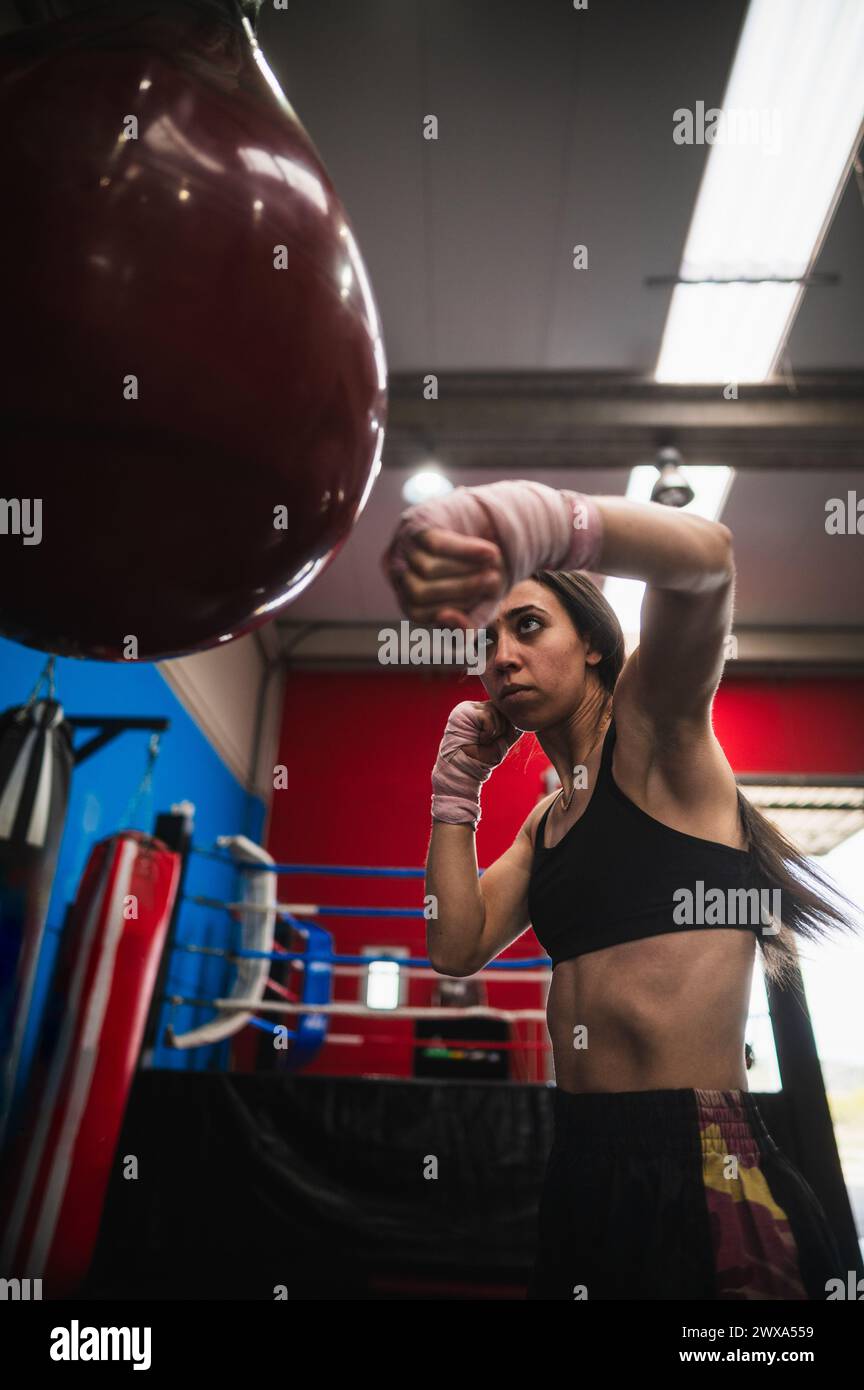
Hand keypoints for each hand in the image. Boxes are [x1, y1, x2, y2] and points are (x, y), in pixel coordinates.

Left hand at [382, 525, 505, 630]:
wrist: (491, 527)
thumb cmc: (481, 574)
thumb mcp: (480, 605)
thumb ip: (467, 627)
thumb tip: (445, 619)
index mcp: (404, 592)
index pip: (416, 612)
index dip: (453, 611)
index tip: (486, 601)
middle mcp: (396, 567)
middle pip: (417, 592)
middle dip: (462, 590)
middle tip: (493, 580)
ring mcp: (404, 543)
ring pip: (427, 569)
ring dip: (466, 570)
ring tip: (493, 563)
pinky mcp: (419, 521)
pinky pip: (436, 544)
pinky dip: (466, 552)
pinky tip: (490, 553)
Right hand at [439, 700, 521, 771]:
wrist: (464, 769)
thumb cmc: (482, 758)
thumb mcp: (500, 741)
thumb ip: (510, 730)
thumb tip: (520, 720)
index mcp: (480, 713)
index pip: (500, 710)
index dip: (505, 725)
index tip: (497, 740)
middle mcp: (473, 708)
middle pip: (499, 708)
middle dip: (501, 727)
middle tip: (490, 741)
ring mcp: (467, 708)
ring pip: (495, 710)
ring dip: (495, 731)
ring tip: (484, 741)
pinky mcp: (464, 711)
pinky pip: (487, 716)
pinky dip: (489, 732)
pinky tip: (480, 740)